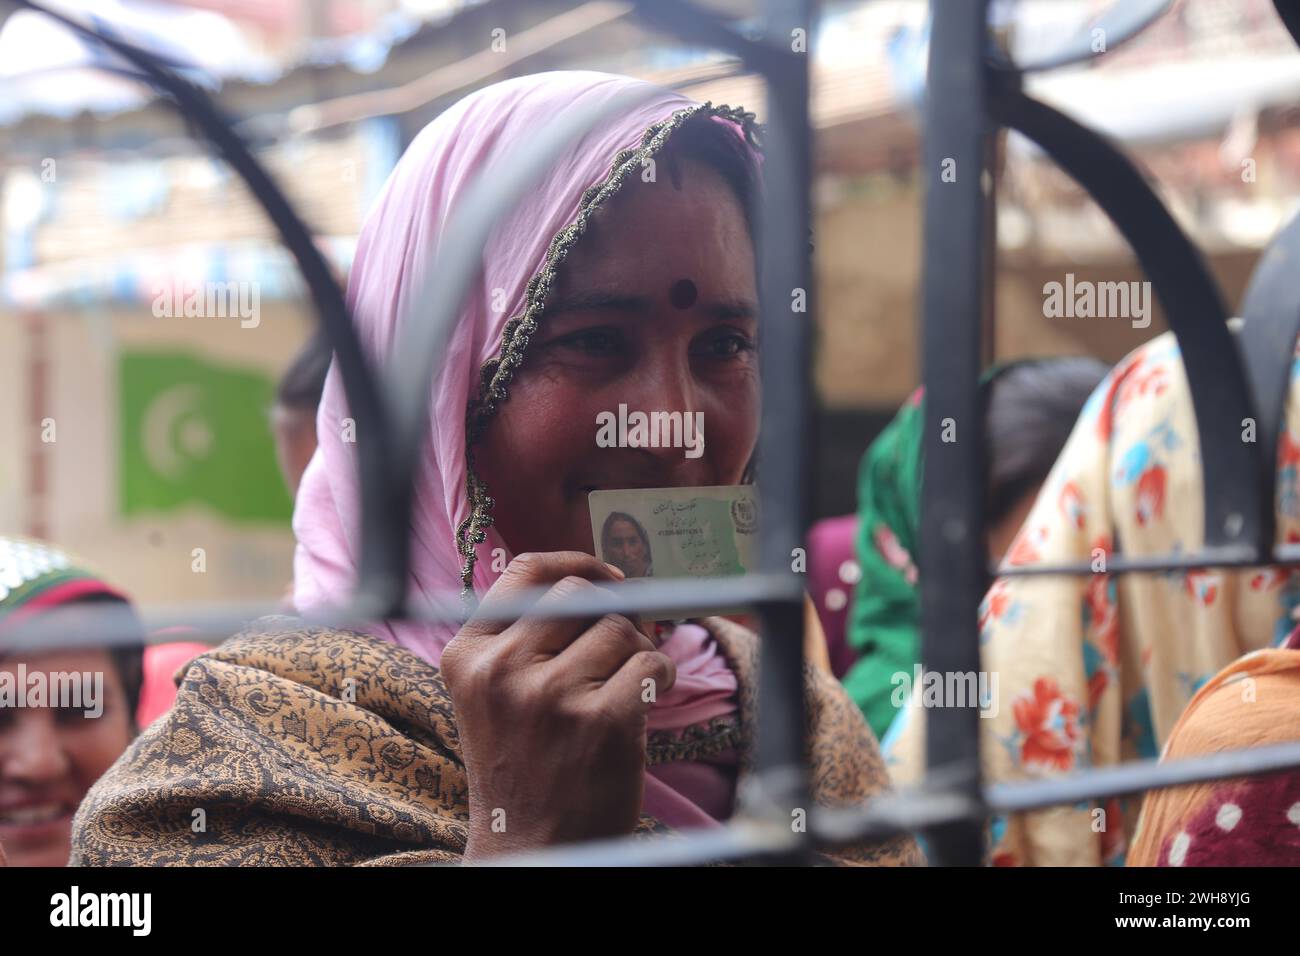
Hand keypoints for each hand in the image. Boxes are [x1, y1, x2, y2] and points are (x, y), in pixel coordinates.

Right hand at [440, 551, 675, 860]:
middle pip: (579, 596)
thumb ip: (525, 636)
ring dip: (636, 652)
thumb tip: (599, 578)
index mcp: (468, 656)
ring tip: (625, 687)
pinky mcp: (600, 722)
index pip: (526, 572)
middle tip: (625, 644)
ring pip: (620, 629)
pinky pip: (651, 664)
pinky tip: (645, 702)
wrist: (531, 849)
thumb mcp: (494, 694)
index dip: (579, 564)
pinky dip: (660, 676)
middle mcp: (501, 670)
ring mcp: (550, 696)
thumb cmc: (523, 765)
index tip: (610, 577)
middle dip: (614, 614)